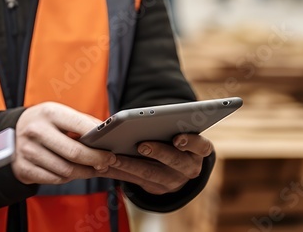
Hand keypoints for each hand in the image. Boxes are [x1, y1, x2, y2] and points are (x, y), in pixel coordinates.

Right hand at [13, 102, 116, 184]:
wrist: (10, 135)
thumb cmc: (42, 124)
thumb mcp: (58, 114)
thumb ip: (81, 122)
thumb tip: (108, 134)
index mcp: (48, 112)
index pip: (81, 127)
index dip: (100, 142)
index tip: (111, 150)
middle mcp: (35, 130)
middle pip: (75, 153)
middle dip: (97, 161)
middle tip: (106, 163)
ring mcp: (28, 151)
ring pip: (67, 170)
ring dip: (84, 172)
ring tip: (91, 168)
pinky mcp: (24, 168)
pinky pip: (55, 179)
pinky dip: (68, 178)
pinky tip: (72, 171)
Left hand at [98, 133, 212, 194]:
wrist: (176, 168)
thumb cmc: (173, 139)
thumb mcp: (179, 132)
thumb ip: (169, 124)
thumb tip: (149, 115)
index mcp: (198, 151)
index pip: (201, 146)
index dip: (190, 142)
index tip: (178, 138)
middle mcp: (189, 168)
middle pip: (175, 161)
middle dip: (157, 153)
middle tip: (141, 146)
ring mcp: (172, 181)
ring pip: (149, 174)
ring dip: (129, 165)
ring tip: (112, 157)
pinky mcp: (154, 188)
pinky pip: (133, 180)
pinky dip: (117, 173)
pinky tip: (102, 166)